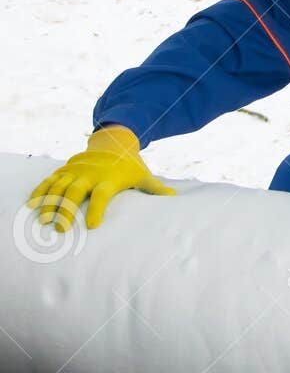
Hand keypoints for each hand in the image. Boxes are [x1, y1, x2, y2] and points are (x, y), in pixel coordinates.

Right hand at [25, 125, 175, 231]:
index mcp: (109, 179)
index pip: (102, 196)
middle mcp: (89, 175)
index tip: (93, 226)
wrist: (113, 142)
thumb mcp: (143, 175)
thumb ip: (155, 188)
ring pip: (58, 187)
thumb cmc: (130, 166)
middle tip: (61, 230)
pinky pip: (49, 180)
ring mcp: (75, 172)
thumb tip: (174, 197)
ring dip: (49, 203)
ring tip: (42, 220)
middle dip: (67, 211)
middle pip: (75, 193)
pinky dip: (40, 191)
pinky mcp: (64, 170)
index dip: (97, 210)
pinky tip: (31, 205)